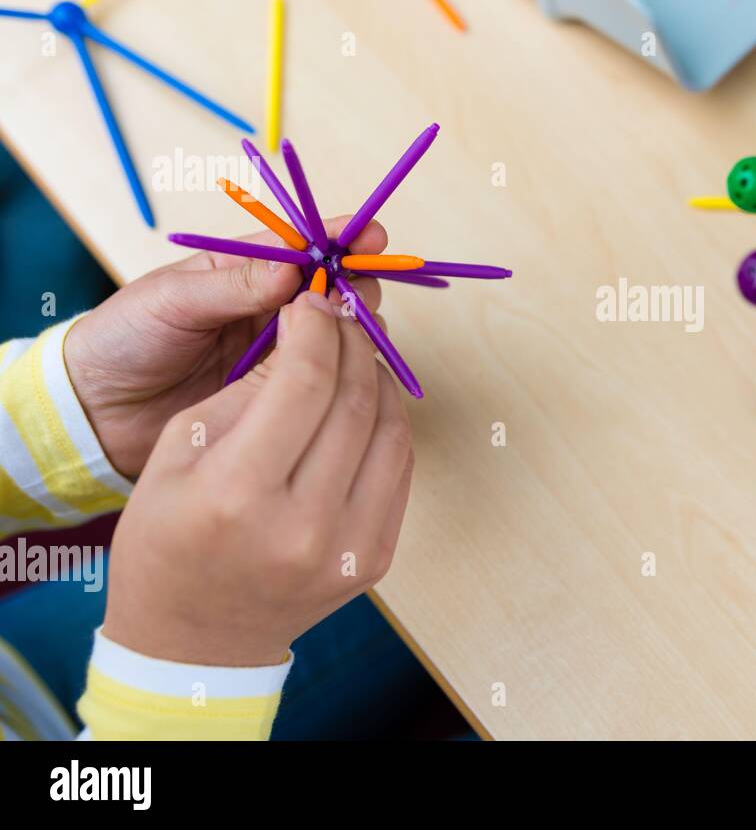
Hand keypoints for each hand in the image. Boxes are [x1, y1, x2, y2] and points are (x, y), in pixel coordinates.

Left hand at [64, 216, 385, 478]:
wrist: (96, 412)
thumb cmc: (123, 339)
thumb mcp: (172, 300)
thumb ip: (233, 284)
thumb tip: (293, 266)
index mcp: (241, 267)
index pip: (302, 242)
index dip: (340, 237)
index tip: (372, 238)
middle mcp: (266, 305)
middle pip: (331, 285)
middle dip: (354, 284)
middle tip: (358, 296)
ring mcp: (275, 348)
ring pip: (334, 330)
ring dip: (351, 327)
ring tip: (352, 333)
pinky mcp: (276, 390)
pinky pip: (321, 374)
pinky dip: (342, 368)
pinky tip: (348, 368)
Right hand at [102, 290, 414, 666]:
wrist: (194, 639)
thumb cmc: (169, 536)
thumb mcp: (178, 451)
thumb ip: (248, 388)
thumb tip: (308, 330)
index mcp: (237, 495)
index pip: (304, 383)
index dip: (316, 329)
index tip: (310, 303)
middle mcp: (302, 526)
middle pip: (355, 401)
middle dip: (351, 342)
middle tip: (340, 315)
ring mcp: (347, 549)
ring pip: (392, 430)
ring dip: (379, 377)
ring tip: (357, 351)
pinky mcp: (375, 559)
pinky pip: (400, 469)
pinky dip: (389, 423)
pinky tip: (367, 400)